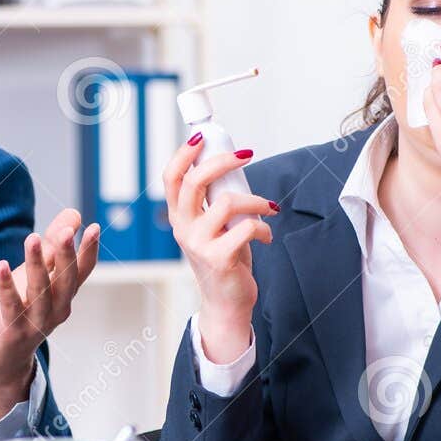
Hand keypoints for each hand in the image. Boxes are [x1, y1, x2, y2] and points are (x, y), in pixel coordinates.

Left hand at [0, 208, 100, 419]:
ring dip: (36, 265)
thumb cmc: (22, 311)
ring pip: (39, 292)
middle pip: (66, 281)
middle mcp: (56, 309)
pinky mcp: (13, 332)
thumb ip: (54, 246)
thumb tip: (74, 214)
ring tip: (31, 238)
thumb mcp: (38, 276)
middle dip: (67, 255)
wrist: (2, 359)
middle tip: (67, 231)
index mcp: (64, 295)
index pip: (82, 271)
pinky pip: (10, 307)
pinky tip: (0, 265)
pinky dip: (6, 286)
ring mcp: (36, 323)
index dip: (89, 250)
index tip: (94, 226)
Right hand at [163, 139, 274, 363]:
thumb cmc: (224, 259)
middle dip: (223, 161)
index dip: (184, 154)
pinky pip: (248, 227)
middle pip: (195, 181)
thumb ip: (213, 202)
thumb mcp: (212, 227)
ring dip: (256, 201)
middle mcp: (183, 228)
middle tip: (246, 155)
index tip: (202, 138)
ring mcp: (199, 243)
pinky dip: (264, 228)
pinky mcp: (219, 257)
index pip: (171, 178)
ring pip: (228, 202)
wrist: (227, 302)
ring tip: (268, 209)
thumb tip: (231, 166)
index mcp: (179, 217)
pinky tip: (266, 236)